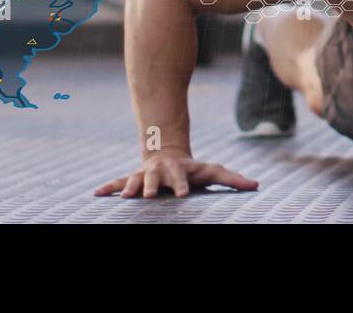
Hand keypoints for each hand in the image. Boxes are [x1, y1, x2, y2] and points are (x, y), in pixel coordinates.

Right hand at [94, 150, 258, 198]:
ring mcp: (144, 174)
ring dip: (128, 187)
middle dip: (150, 186)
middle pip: (154, 178)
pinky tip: (95, 195)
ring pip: (134, 179)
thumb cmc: (193, 169)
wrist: (168, 154)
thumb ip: (233, 179)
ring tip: (123, 197)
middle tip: (148, 196)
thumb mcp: (214, 171)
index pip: (181, 179)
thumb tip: (256, 185)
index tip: (182, 195)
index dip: (181, 186)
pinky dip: (107, 187)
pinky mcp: (132, 178)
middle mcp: (159, 171)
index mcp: (178, 171)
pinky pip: (117, 182)